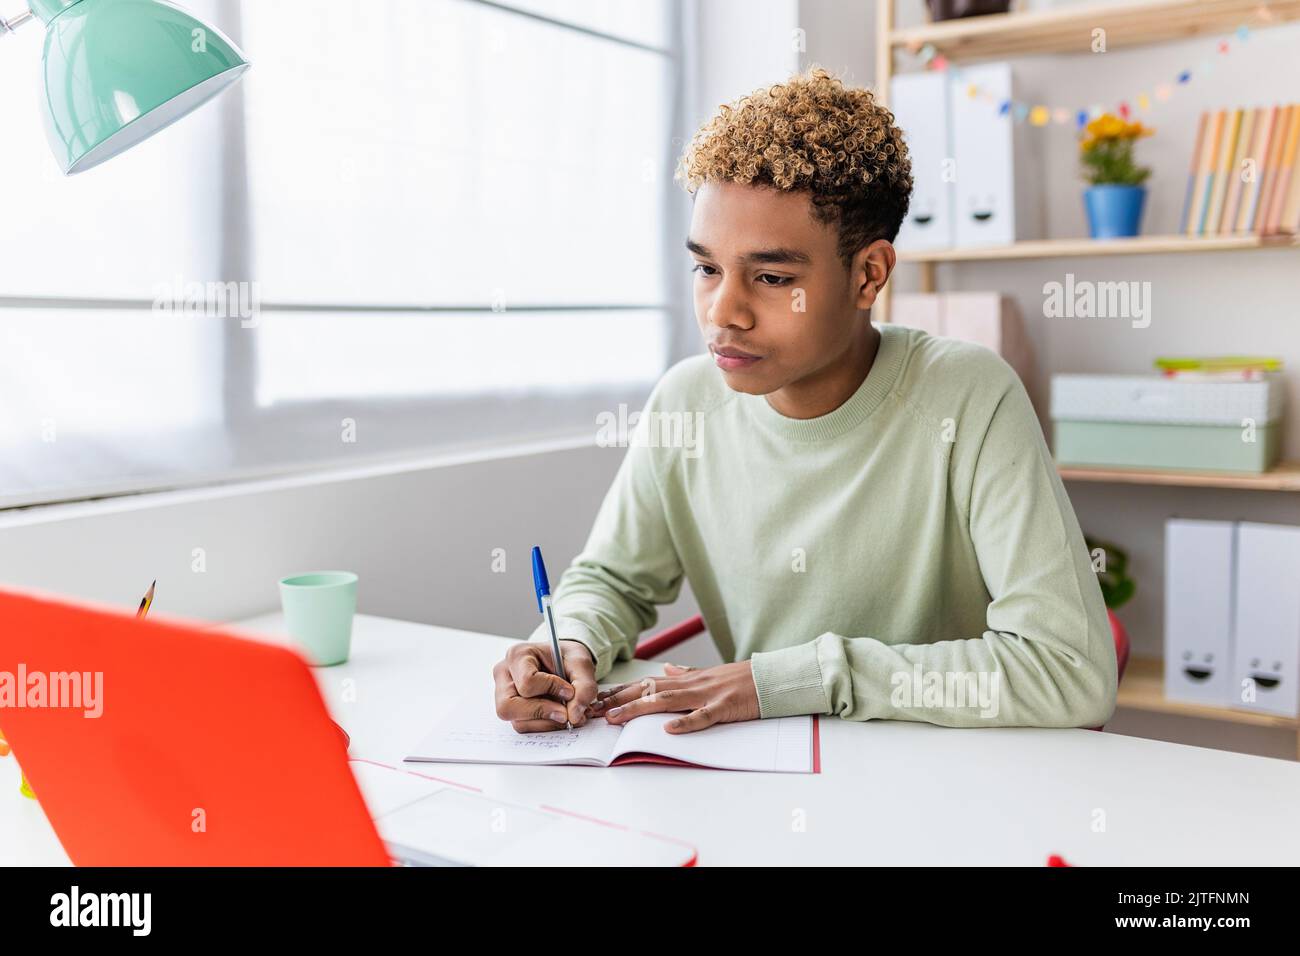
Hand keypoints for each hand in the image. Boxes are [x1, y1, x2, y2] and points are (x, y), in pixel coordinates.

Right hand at [493, 640, 597, 733]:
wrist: (565, 662)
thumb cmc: (568, 658)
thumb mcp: (582, 664)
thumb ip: (584, 687)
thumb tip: (574, 716)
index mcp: (517, 655)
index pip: (527, 682)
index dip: (551, 689)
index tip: (569, 691)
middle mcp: (504, 675)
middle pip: (509, 707)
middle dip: (542, 713)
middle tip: (566, 714)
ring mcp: (503, 695)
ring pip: (517, 722)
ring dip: (547, 723)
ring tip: (567, 714)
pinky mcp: (513, 711)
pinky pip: (524, 727)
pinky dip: (545, 726)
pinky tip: (558, 717)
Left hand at [591, 661, 759, 733]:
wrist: (770, 677)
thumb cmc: (740, 679)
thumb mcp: (709, 673)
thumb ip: (686, 674)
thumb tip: (667, 670)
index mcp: (686, 680)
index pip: (645, 684)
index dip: (620, 692)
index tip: (596, 700)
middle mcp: (691, 685)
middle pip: (647, 691)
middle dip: (618, 701)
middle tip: (592, 711)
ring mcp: (706, 695)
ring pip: (666, 701)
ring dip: (639, 709)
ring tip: (616, 719)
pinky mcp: (724, 707)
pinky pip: (703, 716)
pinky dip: (686, 722)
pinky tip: (670, 729)